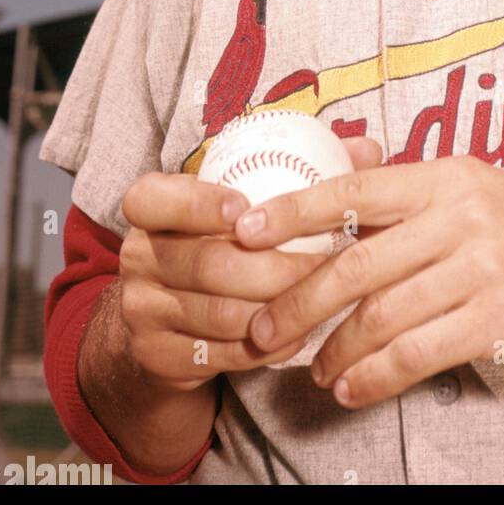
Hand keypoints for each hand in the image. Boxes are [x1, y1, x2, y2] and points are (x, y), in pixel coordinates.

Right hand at [117, 135, 383, 389]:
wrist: (171, 319)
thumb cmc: (225, 240)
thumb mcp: (248, 199)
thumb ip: (305, 167)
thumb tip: (367, 149)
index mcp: (150, 206)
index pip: (154, 199)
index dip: (197, 203)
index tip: (244, 206)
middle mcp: (137, 256)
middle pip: (210, 264)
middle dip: (277, 266)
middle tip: (328, 263)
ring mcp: (142, 310)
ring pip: (221, 312)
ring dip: (279, 308)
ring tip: (324, 298)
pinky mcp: (158, 356)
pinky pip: (220, 353)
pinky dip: (267, 346)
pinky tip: (300, 334)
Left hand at [232, 155, 503, 407]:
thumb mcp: (484, 190)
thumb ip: (418, 197)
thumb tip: (343, 197)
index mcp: (449, 177)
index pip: (355, 189)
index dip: (294, 210)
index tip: (243, 228)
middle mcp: (462, 216)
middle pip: (356, 262)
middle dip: (298, 301)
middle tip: (263, 330)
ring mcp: (484, 269)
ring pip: (381, 315)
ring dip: (334, 350)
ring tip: (312, 369)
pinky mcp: (502, 320)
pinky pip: (418, 353)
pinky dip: (375, 376)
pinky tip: (354, 387)